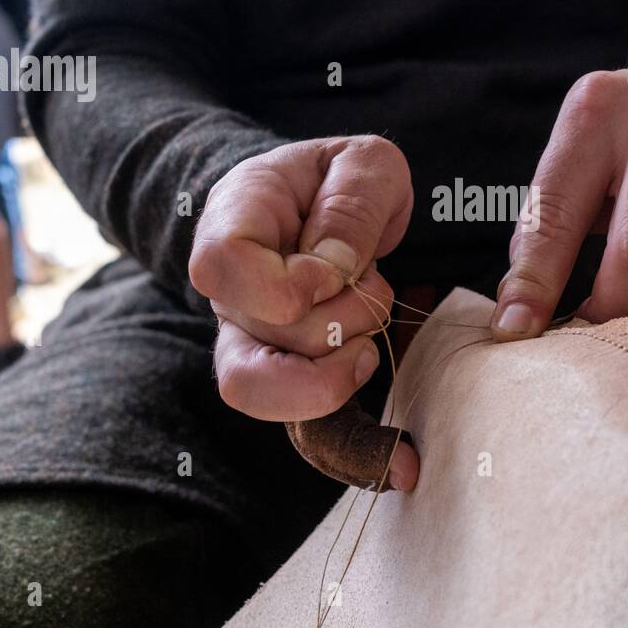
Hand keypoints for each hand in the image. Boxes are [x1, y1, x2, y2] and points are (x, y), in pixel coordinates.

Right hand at [189, 135, 419, 489]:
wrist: (323, 205)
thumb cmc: (340, 180)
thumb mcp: (364, 162)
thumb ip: (352, 201)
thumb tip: (332, 267)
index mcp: (234, 222)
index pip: (222, 267)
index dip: (283, 285)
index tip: (332, 271)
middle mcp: (229, 294)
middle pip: (256, 341)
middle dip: (337, 323)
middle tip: (374, 285)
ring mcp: (251, 343)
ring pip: (266, 395)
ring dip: (338, 376)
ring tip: (372, 347)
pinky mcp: (291, 380)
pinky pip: (308, 432)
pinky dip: (360, 452)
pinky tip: (406, 465)